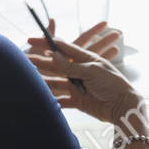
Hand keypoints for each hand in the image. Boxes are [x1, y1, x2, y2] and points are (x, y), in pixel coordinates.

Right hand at [26, 22, 140, 128]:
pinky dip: (53, 100)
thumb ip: (70, 65)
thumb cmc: (111, 83)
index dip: (47, 43)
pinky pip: (62, 100)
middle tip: (26, 60)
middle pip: (57, 65)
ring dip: (44, 81)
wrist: (122, 106)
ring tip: (30, 81)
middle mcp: (79, 71)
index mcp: (85, 59)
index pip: (62, 47)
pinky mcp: (77, 101)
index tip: (31, 41)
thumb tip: (53, 55)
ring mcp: (78, 86)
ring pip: (57, 82)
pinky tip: (42, 99)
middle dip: (41, 62)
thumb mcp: (90, 71)